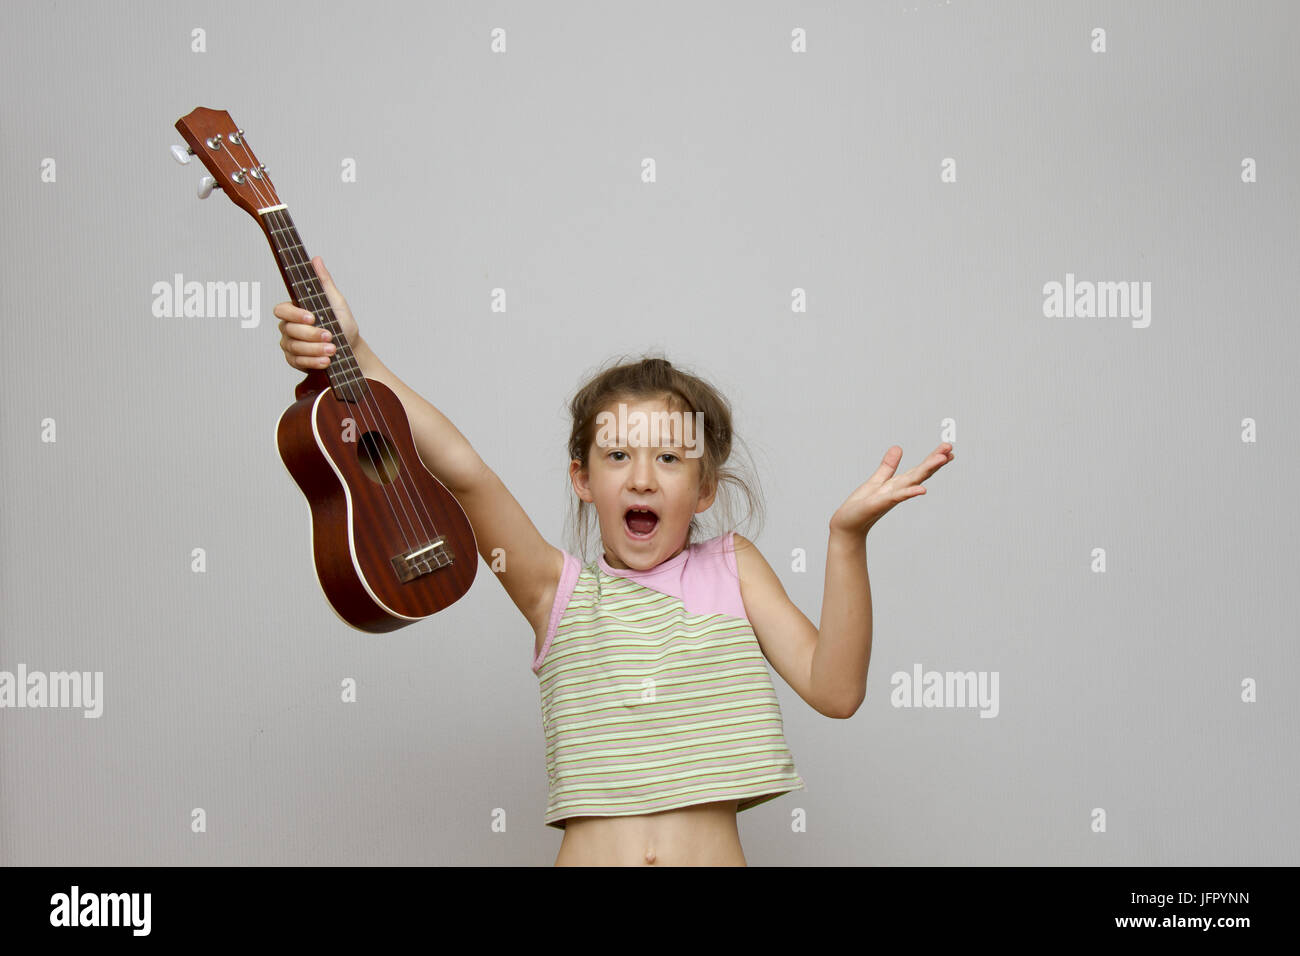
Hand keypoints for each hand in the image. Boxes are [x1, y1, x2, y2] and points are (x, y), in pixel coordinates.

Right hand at [273, 256, 361, 370]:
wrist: (351, 347)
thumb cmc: (341, 322)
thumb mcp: (336, 300)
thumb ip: (324, 281)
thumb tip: (316, 259)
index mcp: (295, 310)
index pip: (282, 310)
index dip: (295, 314)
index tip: (312, 317)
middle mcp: (288, 327)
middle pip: (290, 331)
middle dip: (311, 335)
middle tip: (330, 336)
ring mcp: (290, 344)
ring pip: (294, 347)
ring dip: (315, 349)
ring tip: (333, 349)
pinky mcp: (294, 360)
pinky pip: (298, 362)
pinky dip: (313, 362)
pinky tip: (326, 360)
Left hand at [830, 443, 953, 535]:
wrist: (848, 523)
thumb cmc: (862, 504)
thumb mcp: (877, 480)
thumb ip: (888, 466)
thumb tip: (898, 447)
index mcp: (898, 484)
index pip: (919, 469)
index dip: (933, 459)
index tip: (948, 449)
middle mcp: (898, 490)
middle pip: (920, 473)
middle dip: (935, 461)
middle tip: (950, 449)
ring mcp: (891, 497)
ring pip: (913, 482)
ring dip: (927, 471)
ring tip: (942, 459)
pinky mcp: (880, 503)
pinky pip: (897, 496)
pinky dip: (909, 493)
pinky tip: (922, 490)